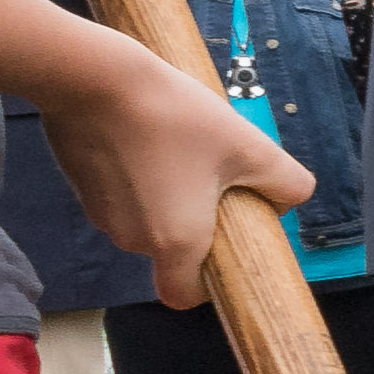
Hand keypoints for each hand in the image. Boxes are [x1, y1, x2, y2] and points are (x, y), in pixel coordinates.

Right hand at [35, 39, 307, 307]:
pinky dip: (138, 180)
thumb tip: (292, 199)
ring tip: (179, 148)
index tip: (222, 250)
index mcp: (173, 242)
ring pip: (145, 220)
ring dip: (166, 197)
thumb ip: (284, 181)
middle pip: (169, 251)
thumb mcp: (248, 146)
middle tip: (212, 176)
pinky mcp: (81, 187)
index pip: (182, 295)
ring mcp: (100, 214)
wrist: (94, 78)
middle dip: (195, 223)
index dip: (205, 285)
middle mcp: (132, 238)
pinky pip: (121, 197)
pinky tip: (147, 140)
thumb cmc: (176, 116)